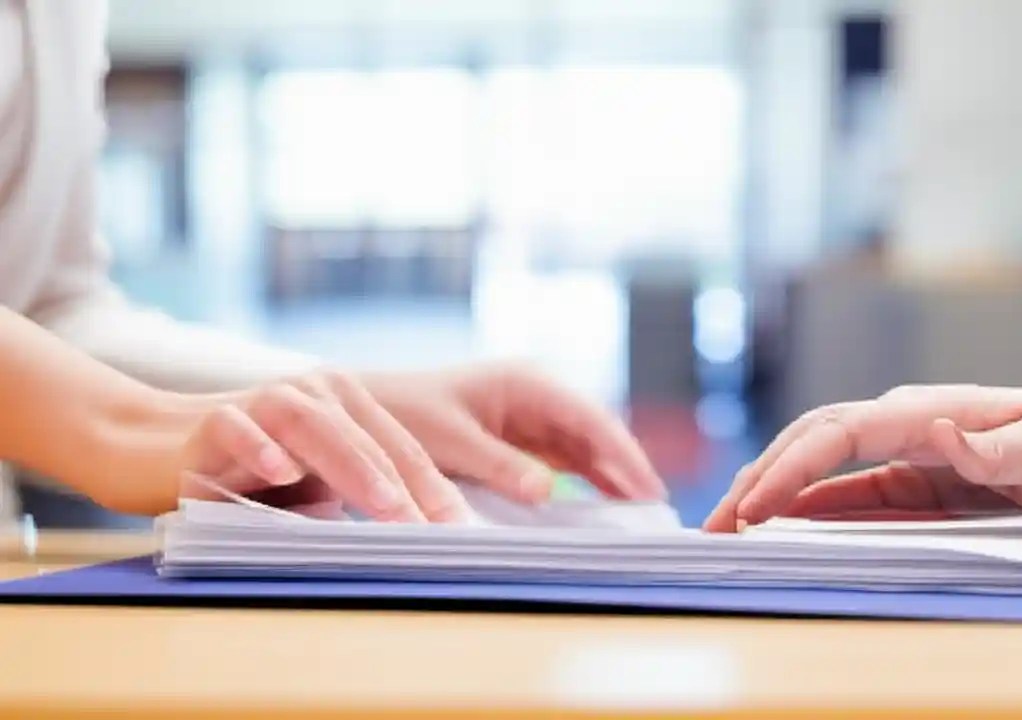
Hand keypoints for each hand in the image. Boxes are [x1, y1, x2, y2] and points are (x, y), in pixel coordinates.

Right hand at [178, 370, 464, 522]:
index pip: (402, 451)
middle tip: (437, 532)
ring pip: (320, 430)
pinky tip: (281, 472)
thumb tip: (409, 535)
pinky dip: (262, 450)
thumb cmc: (240, 469)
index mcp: (346, 406)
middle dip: (409, 490)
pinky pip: (243, 431)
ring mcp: (266, 401)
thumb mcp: (308, 483)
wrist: (146, 444)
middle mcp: (314, 393)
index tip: (463, 532)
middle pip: (372, 442)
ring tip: (387, 505)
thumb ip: (351, 494)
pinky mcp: (216, 419)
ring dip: (356, 469)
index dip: (435, 490)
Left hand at [363, 364, 665, 503]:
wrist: (362, 414)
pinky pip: (565, 463)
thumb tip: (548, 491)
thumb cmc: (401, 415)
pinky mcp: (521, 442)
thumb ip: (500, 465)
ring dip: (611, 476)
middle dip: (625, 465)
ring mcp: (530, 419)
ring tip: (643, 513)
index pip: (587, 417)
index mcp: (523, 382)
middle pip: (594, 432)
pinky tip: (608, 505)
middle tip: (656, 507)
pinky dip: (587, 482)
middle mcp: (534, 396)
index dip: (621, 451)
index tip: (645, 484)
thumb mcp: (449, 440)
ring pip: (585, 449)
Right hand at [704, 350, 1021, 529]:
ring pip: (815, 462)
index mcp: (928, 412)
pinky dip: (801, 504)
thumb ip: (999, 448)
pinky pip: (841, 488)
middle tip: (715, 526)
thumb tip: (935, 434)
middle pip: (810, 442)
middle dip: (758, 479)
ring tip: (726, 529)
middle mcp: (904, 423)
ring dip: (768, 491)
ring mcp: (902, 448)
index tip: (756, 507)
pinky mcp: (908, 475)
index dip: (793, 469)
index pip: (840, 434)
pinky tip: (774, 526)